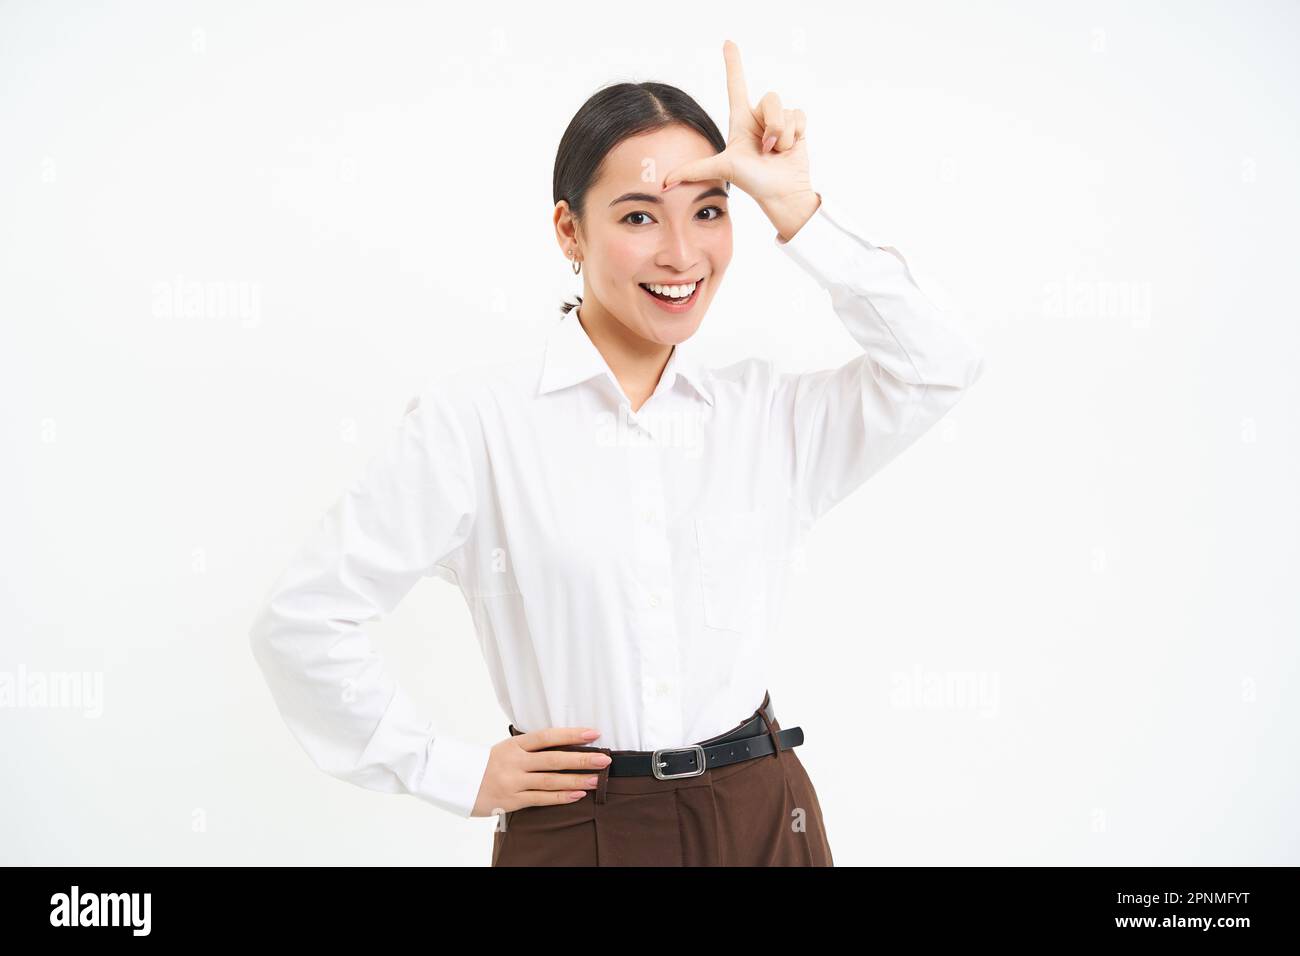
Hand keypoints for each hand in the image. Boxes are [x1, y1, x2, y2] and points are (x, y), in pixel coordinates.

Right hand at [470, 726, 611, 816]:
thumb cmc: (488, 764)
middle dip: (582, 759)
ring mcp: (513, 782)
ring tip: (597, 779)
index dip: (571, 734)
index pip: (547, 736)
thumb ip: (531, 748)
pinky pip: (541, 799)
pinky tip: (578, 794)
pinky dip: (561, 797)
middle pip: (554, 759)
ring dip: (576, 780)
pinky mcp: (512, 801)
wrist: (459, 783)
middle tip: (604, 759)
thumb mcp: (507, 749)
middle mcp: (514, 762)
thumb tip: (565, 744)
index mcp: (514, 745)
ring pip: (550, 781)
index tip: (594, 733)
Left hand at [661, 39, 819, 239]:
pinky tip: (790, 149)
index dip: (733, 64)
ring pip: (786, 109)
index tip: (728, 42)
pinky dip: (797, 134)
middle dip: (773, 125)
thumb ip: (693, 171)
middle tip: (766, 149)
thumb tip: (663, 184)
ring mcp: (779, 122)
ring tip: (777, 152)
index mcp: (740, 121)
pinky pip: (800, 115)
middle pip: (770, 99)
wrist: (781, 193)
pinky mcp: (797, 126)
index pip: (735, 86)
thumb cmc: (754, 182)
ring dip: (784, 134)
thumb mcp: (722, 169)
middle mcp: (758, 118)